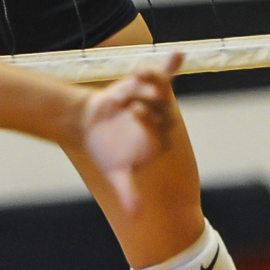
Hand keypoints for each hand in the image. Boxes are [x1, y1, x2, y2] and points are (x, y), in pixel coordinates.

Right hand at [77, 51, 182, 212]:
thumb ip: (127, 191)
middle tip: (134, 94)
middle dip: (151, 101)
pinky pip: (162, 75)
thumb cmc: (105, 151)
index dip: (149, 121)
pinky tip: (179, 54)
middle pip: (162, 110)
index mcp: (155, 141)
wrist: (90, 125)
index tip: (134, 111)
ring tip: (139, 74)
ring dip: (153, 81)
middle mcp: (158, 120)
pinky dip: (170, 65)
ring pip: (159, 90)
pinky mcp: (144, 85)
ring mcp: (153, 101)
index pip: (161, 132)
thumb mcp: (115, 172)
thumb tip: (135, 214)